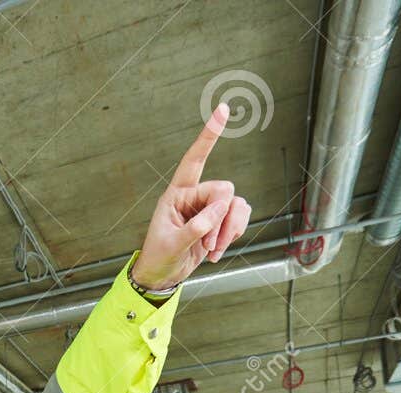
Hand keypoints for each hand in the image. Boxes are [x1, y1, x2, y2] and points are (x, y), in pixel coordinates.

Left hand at [132, 103, 251, 290]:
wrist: (164, 275)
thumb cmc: (159, 256)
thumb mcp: (173, 244)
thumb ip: (197, 226)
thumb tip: (222, 208)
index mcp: (176, 194)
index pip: (194, 159)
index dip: (209, 136)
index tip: (222, 110)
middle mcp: (194, 196)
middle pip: (224, 191)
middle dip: (222, 220)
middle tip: (209, 245)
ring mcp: (209, 208)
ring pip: (236, 205)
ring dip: (228, 231)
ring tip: (212, 251)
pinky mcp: (220, 221)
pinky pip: (240, 217)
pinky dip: (233, 235)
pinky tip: (217, 250)